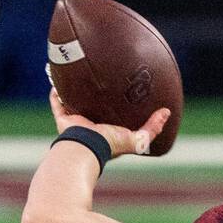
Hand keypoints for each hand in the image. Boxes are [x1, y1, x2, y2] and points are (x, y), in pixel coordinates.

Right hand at [47, 82, 170, 158]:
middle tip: (100, 79)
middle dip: (95, 97)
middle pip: (93, 109)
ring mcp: (76, 122)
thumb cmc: (110, 145)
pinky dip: (56, 93)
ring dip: (75, 92)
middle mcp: (91, 126)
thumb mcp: (137, 139)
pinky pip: (58, 103)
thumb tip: (167, 112)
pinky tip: (58, 80)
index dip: (117, 107)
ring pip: (75, 104)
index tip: (122, 93)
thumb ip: (152, 128)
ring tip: (78, 76)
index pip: (113, 117)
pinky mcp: (63, 119)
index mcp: (107, 131)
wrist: (87, 147)